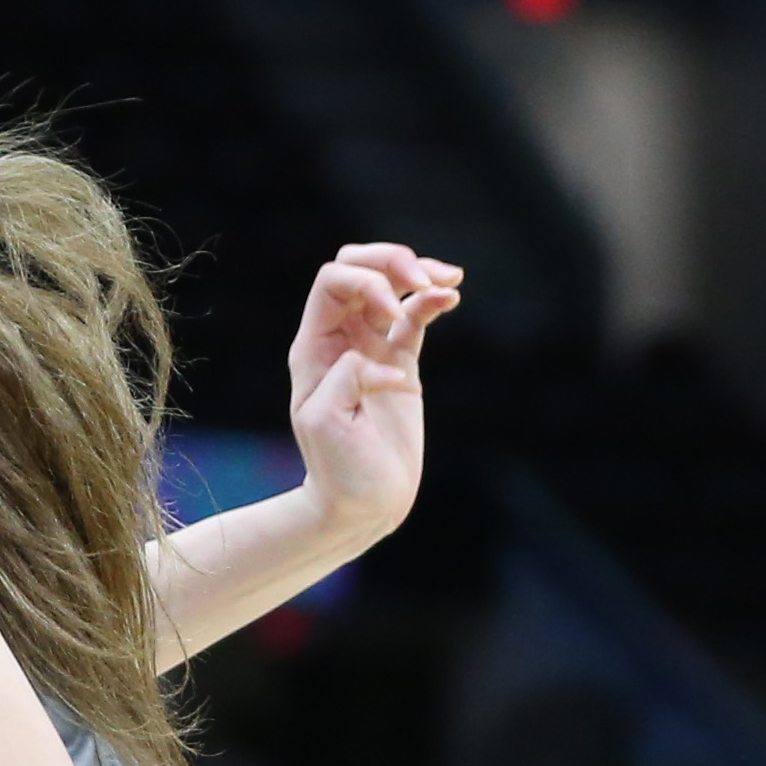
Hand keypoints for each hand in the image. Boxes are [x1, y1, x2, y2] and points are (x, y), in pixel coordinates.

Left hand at [284, 242, 461, 541]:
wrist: (364, 503)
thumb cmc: (338, 469)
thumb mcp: (327, 423)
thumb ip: (345, 377)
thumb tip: (382, 361)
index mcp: (313, 347)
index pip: (333, 281)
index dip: (367, 283)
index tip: (392, 316)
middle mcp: (339, 339)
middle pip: (358, 267)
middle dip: (391, 261)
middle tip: (421, 281)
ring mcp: (372, 347)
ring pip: (390, 284)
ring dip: (419, 273)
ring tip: (448, 281)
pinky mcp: (401, 363)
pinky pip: (417, 316)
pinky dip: (434, 299)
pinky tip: (452, 297)